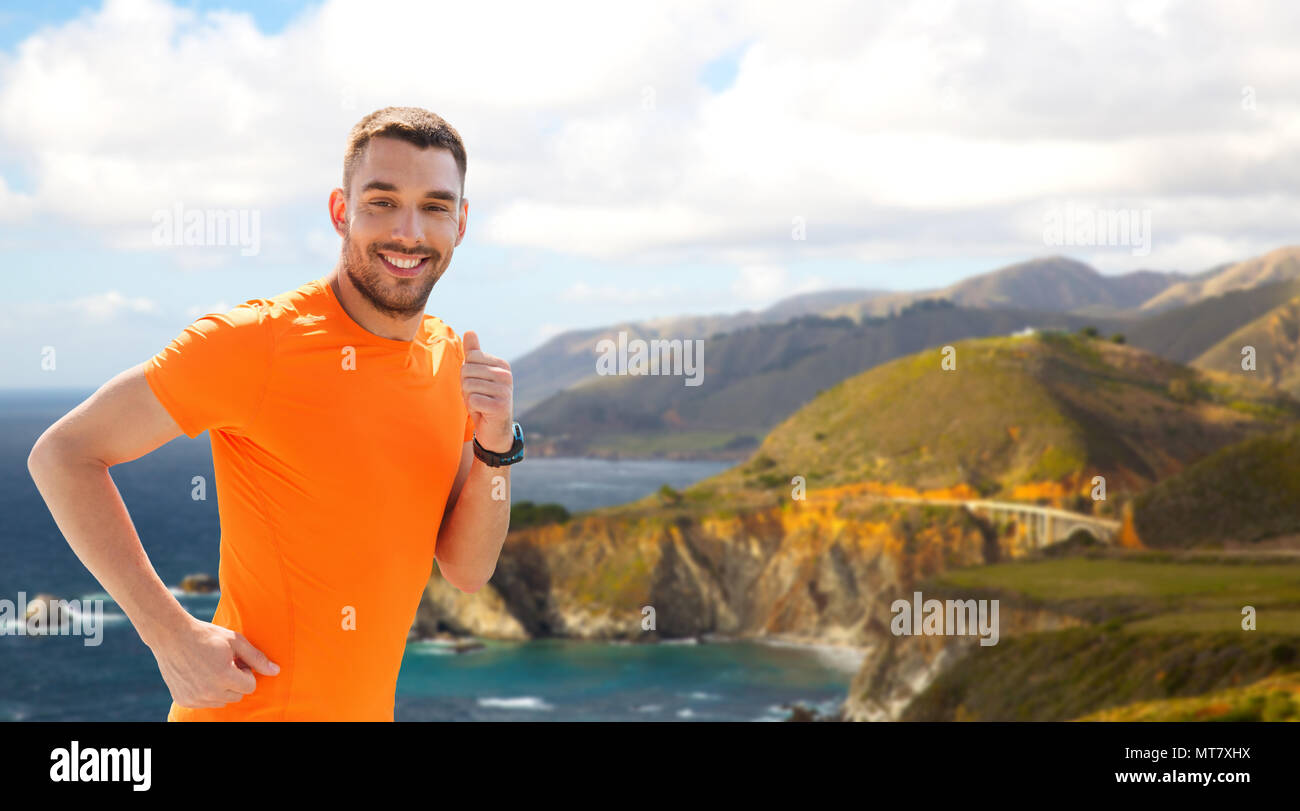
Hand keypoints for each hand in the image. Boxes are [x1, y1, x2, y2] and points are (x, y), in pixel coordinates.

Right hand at [147, 614, 278, 708]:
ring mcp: (194, 698)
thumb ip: (257, 658)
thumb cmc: (207, 636)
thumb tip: (276, 671)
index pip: (250, 686)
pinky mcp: (183, 700)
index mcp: (224, 677)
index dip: (246, 672)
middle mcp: (209, 692)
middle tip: (224, 663)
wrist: (172, 635)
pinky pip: (205, 703)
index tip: (236, 660)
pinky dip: (207, 693)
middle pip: (237, 696)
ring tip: (212, 668)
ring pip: (222, 701)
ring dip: (222, 688)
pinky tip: (200, 675)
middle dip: (236, 681)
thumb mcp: (236, 641)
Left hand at [460, 330, 513, 451]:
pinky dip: (472, 408)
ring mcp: (505, 391)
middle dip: (465, 386)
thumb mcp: (478, 375)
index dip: (466, 374)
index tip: (477, 385)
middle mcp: (506, 375)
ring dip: (468, 398)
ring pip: (468, 386)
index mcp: (502, 365)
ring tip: (480, 404)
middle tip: (477, 396)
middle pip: (466, 371)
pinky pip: (472, 400)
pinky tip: (482, 412)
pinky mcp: (500, 406)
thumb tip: (470, 331)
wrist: (495, 430)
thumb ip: (474, 353)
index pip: (469, 358)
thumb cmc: (484, 399)